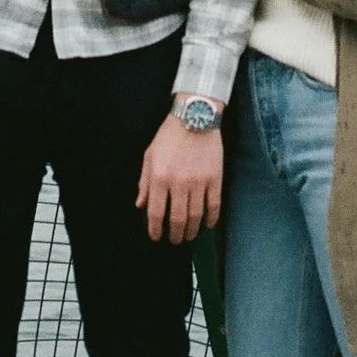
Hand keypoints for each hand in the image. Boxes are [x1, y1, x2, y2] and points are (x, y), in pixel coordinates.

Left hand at [136, 110, 223, 243]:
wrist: (195, 116)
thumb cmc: (169, 135)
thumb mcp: (150, 155)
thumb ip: (144, 182)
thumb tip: (141, 205)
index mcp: (160, 177)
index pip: (156, 214)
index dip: (155, 230)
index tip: (156, 236)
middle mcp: (179, 183)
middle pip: (178, 220)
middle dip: (175, 235)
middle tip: (175, 240)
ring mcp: (199, 182)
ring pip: (196, 217)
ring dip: (192, 231)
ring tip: (189, 235)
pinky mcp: (215, 178)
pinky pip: (214, 205)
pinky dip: (211, 219)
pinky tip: (207, 224)